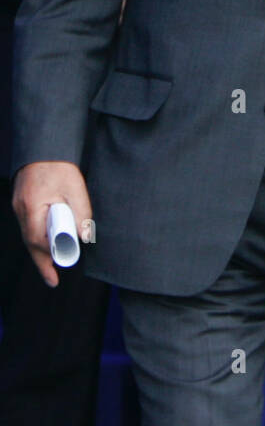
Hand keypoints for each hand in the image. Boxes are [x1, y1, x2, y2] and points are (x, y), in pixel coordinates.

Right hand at [12, 161, 92, 287]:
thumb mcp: (75, 187)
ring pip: (28, 235)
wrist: (45, 145)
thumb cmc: (60, 165)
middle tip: (52, 280)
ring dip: (40, 251)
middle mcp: (21, 209)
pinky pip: (29, 225)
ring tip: (51, 267)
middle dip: (42, 262)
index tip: (56, 274)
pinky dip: (37, 237)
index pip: (38, 240)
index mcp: (32, 206)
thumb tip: (84, 236)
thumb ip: (81, 211)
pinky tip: (46, 243)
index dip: (48, 258)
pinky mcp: (22, 202)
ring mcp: (19, 205)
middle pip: (30, 242)